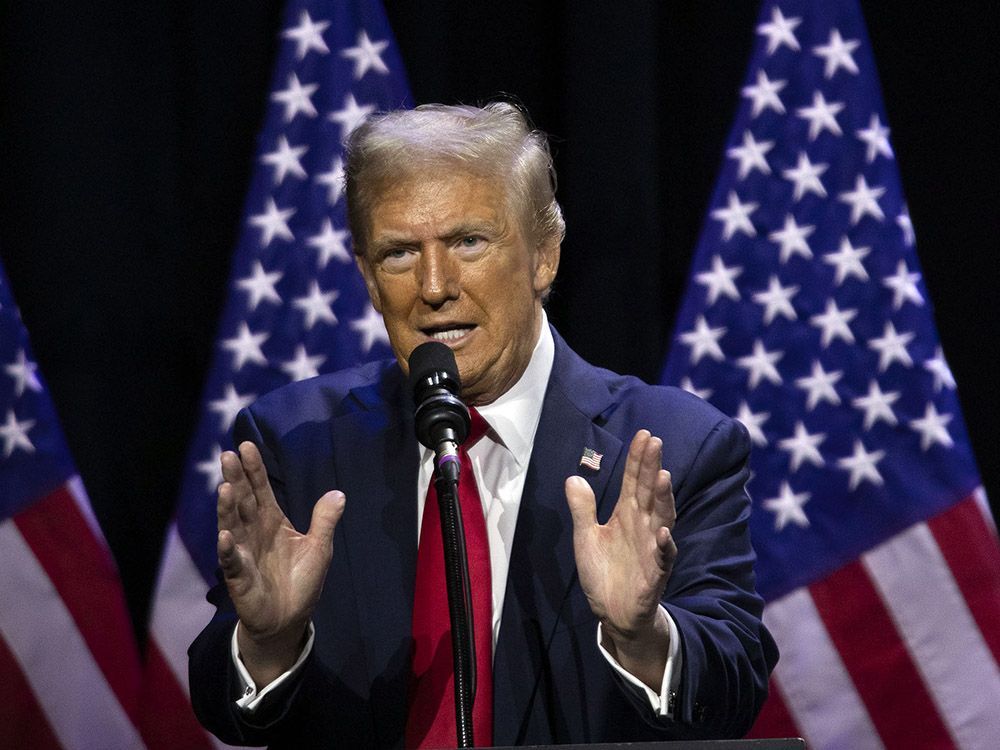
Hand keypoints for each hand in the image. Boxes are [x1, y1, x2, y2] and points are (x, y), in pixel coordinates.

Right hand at [217, 441, 344, 685]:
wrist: (290, 618)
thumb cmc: (301, 581)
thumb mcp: (320, 548)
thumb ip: (324, 521)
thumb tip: (338, 493)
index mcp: (272, 522)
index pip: (261, 490)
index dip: (254, 470)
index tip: (246, 445)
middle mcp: (254, 532)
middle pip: (242, 501)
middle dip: (235, 479)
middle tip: (227, 455)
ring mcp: (243, 553)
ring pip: (232, 525)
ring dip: (227, 508)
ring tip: (225, 487)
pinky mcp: (240, 577)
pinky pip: (232, 561)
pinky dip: (228, 549)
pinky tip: (225, 536)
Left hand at [564, 430, 676, 688]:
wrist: (612, 612)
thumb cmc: (604, 571)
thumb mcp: (585, 537)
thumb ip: (583, 509)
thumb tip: (573, 478)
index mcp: (626, 515)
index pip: (633, 481)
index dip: (638, 459)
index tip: (643, 434)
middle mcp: (643, 526)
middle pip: (648, 492)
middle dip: (652, 468)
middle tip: (654, 442)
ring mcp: (652, 548)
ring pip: (661, 518)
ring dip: (663, 499)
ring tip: (662, 476)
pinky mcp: (655, 573)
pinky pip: (663, 557)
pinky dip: (664, 545)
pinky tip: (662, 531)